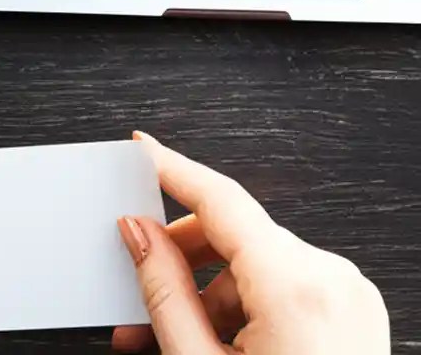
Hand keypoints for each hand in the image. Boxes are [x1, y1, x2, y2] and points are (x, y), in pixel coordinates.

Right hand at [113, 132, 388, 353]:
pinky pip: (282, 288)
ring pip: (254, 265)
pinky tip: (209, 345)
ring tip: (167, 343)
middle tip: (133, 302)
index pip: (220, 199)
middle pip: (233, 236)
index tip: (141, 149)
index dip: (171, 169)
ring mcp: (349, 297)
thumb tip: (139, 235)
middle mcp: (332, 280)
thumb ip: (163, 291)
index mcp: (296, 285)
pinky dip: (240, 308)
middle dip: (177, 262)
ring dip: (204, 295)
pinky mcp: (353, 315)